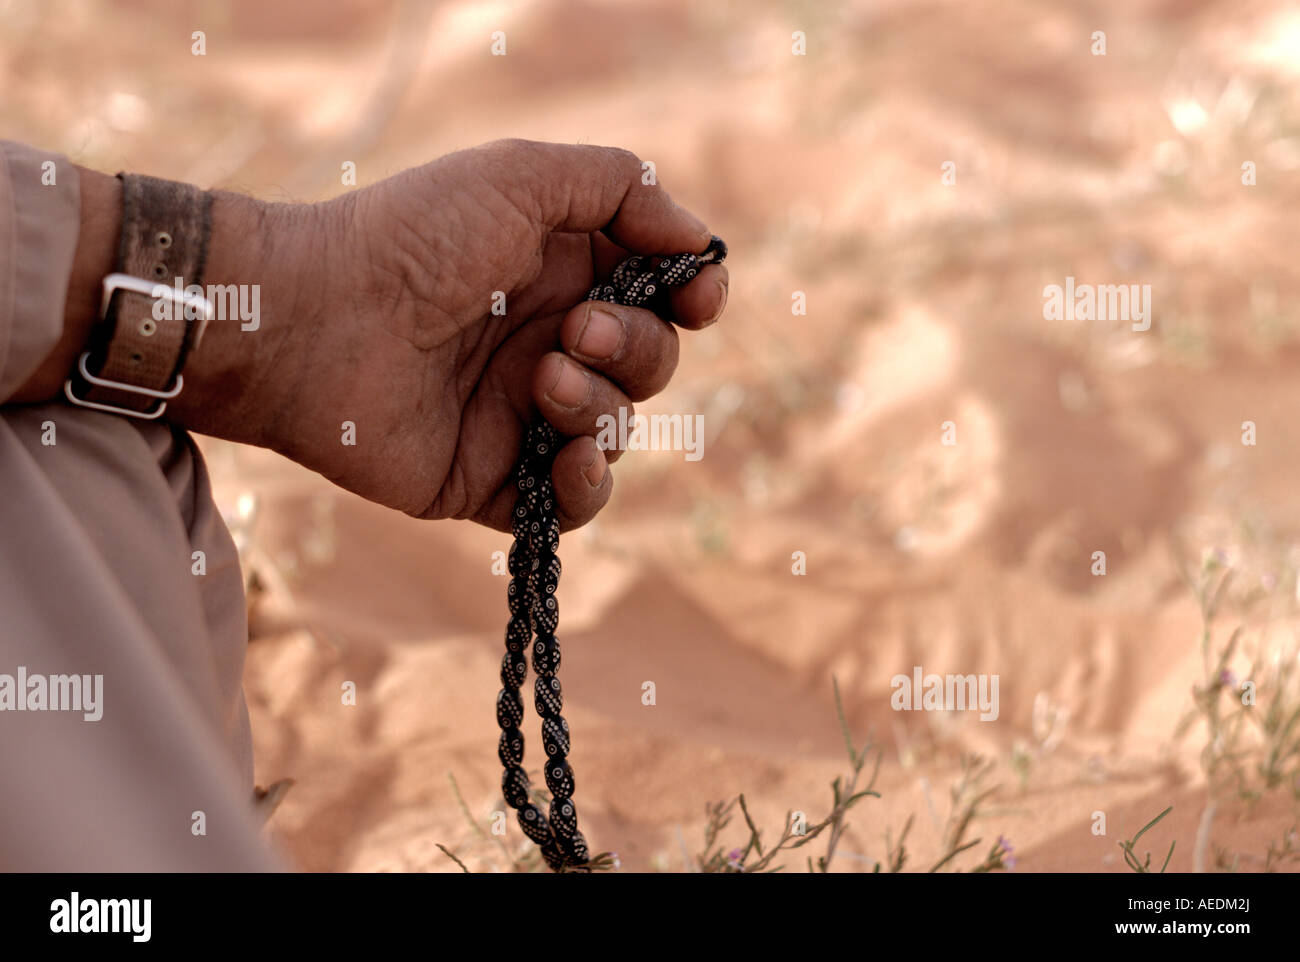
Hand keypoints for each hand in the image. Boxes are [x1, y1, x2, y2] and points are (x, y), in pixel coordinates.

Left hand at [169, 139, 728, 529]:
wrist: (314, 320)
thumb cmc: (412, 238)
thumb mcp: (521, 178)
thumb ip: (621, 187)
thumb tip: (698, 241)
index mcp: (563, 275)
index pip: (660, 299)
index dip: (692, 300)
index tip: (698, 298)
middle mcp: (551, 345)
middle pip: (650, 364)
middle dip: (634, 348)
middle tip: (572, 331)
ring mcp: (523, 417)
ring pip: (619, 433)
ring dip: (601, 408)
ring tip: (543, 382)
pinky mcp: (494, 481)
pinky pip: (572, 506)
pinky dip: (586, 487)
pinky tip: (567, 459)